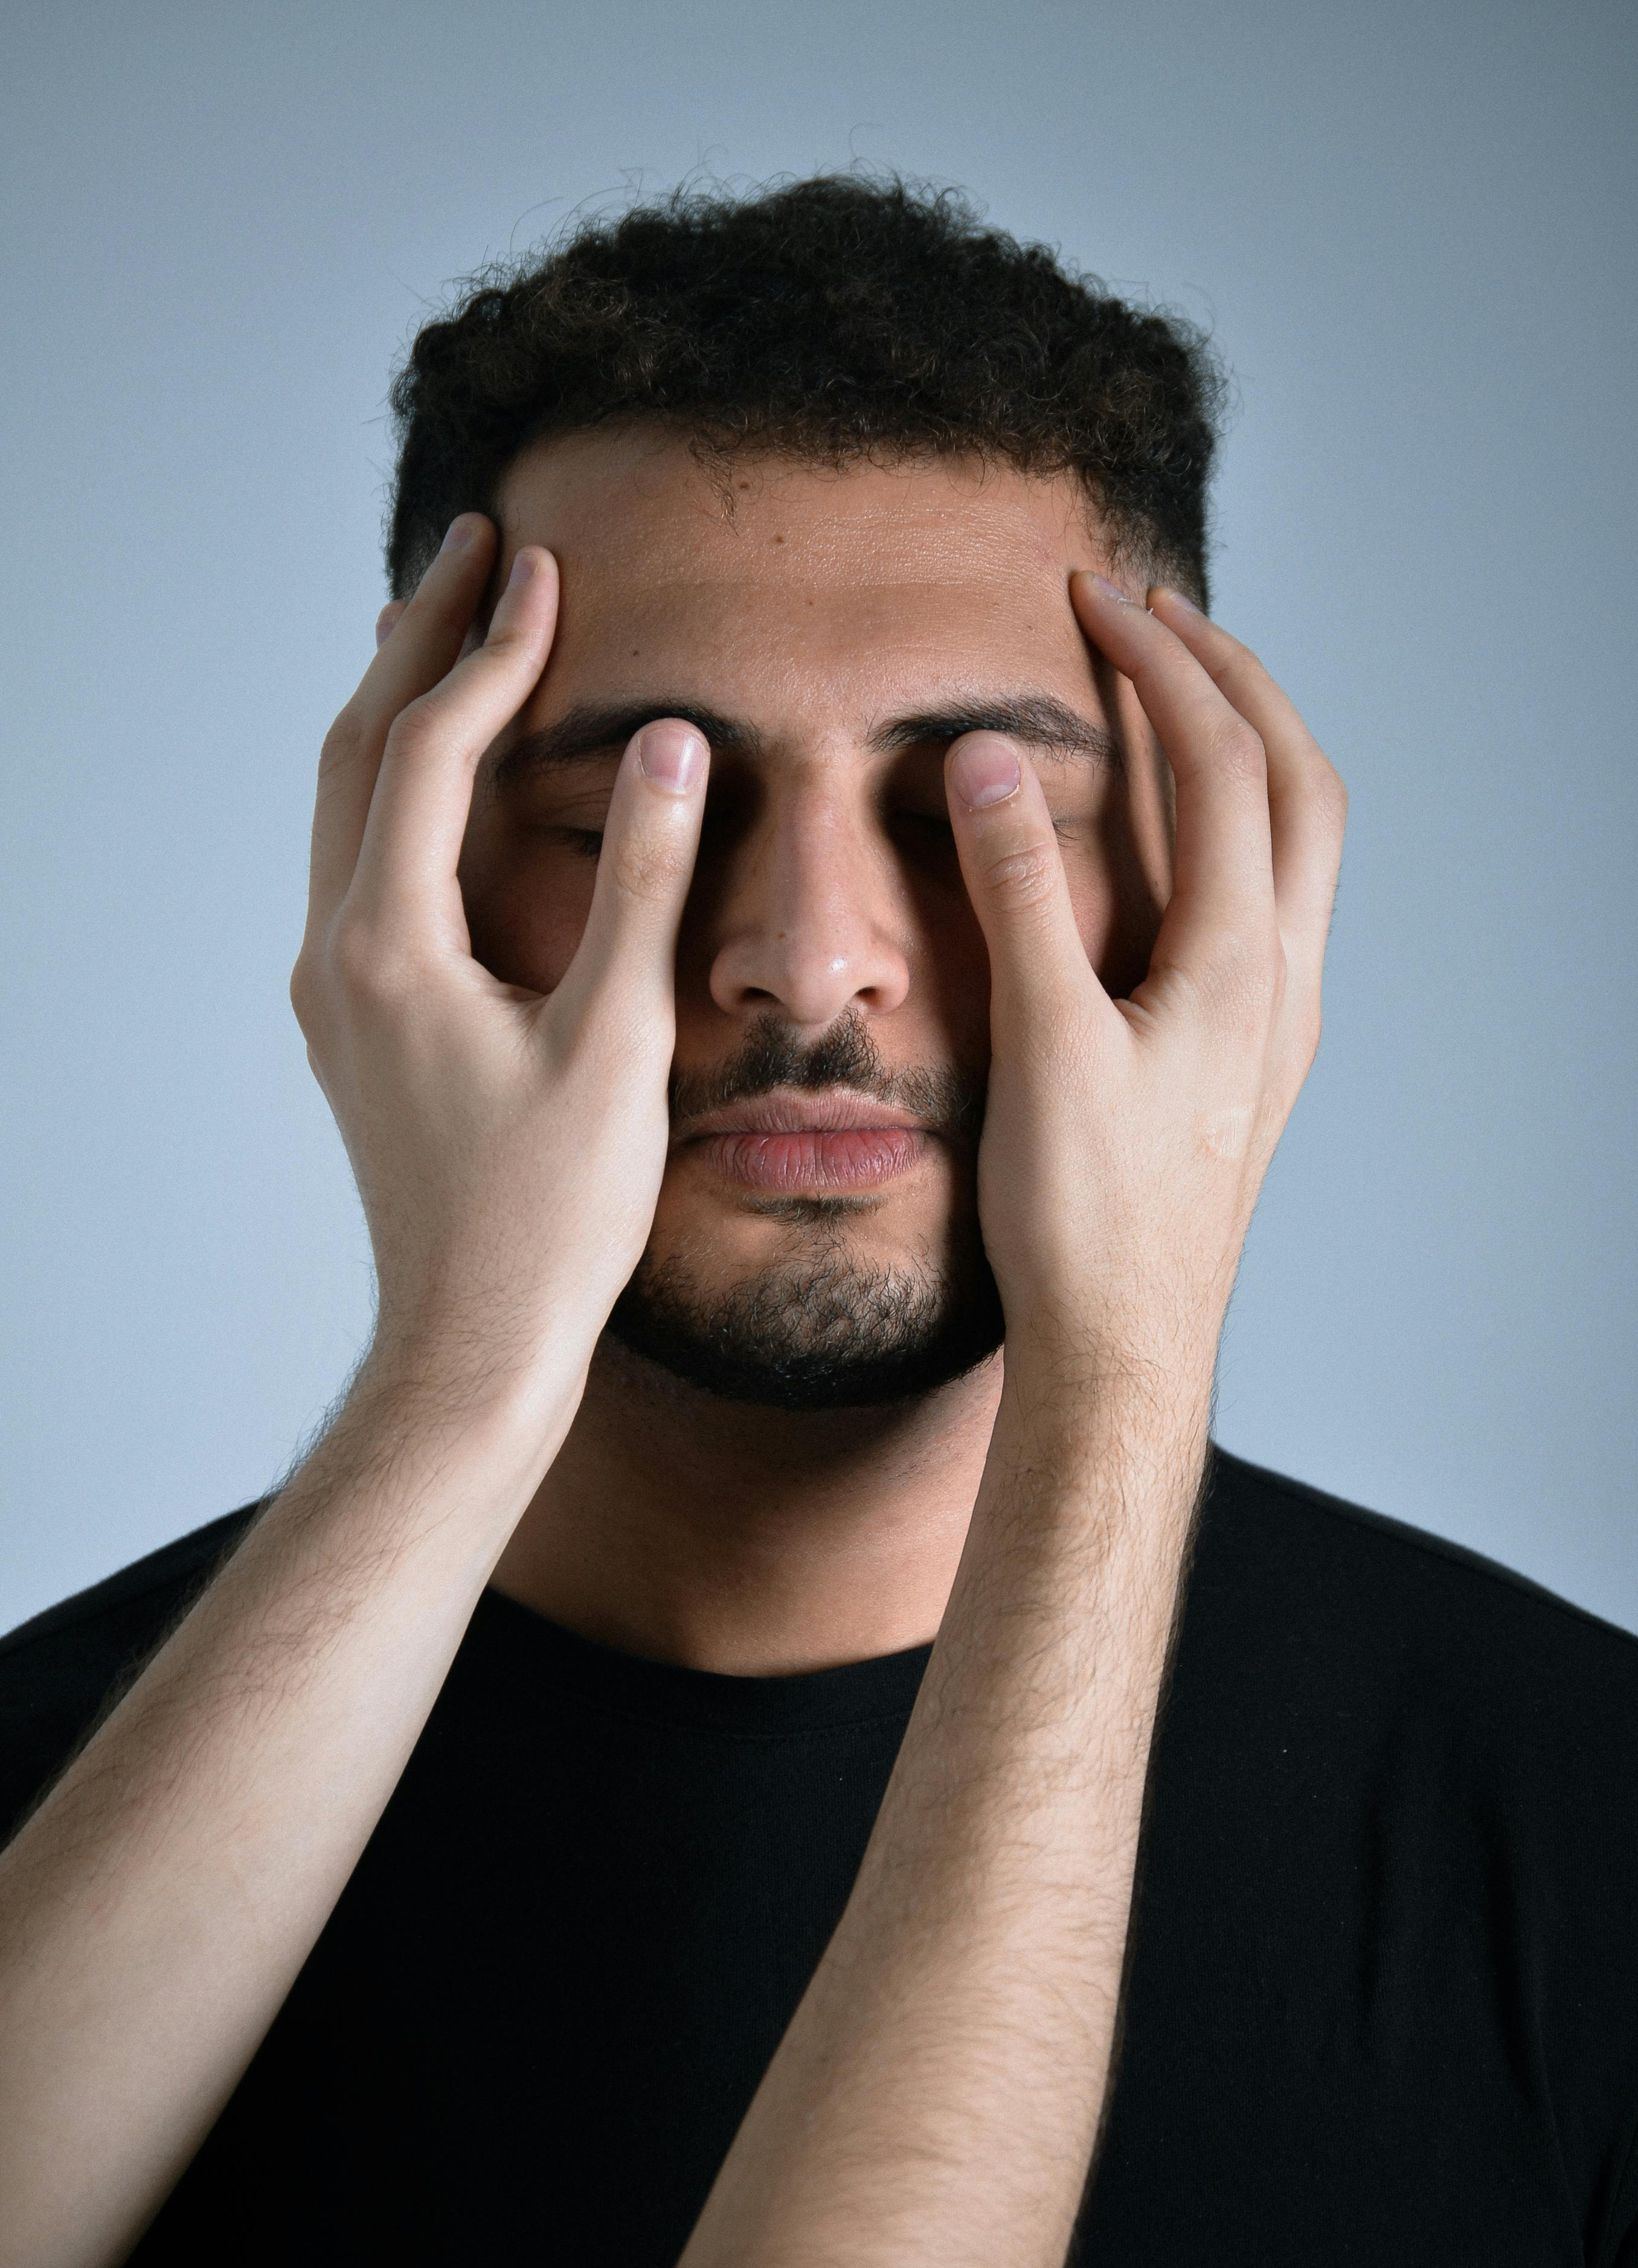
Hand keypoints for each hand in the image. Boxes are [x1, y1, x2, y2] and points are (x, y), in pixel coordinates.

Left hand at [290, 515, 707, 1402]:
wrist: (474, 1340)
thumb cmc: (551, 1215)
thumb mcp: (617, 1041)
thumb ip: (640, 884)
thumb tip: (667, 747)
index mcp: (390, 947)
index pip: (426, 752)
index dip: (492, 653)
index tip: (545, 572)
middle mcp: (337, 954)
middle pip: (354, 752)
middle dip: (417, 642)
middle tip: (475, 549)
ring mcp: (334, 990)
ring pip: (342, 806)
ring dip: (397, 708)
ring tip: (450, 627)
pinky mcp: (355, 1022)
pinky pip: (358, 863)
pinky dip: (396, 788)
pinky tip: (443, 776)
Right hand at [944, 575, 1344, 1393]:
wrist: (1125, 1347)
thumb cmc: (1083, 1219)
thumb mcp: (1041, 1044)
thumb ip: (1018, 897)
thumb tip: (989, 763)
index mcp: (1240, 961)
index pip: (1221, 762)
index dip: (1162, 664)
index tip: (1096, 600)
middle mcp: (1285, 980)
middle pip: (1298, 780)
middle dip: (1234, 679)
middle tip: (1161, 615)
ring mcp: (1282, 1021)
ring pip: (1306, 843)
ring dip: (1256, 750)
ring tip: (1189, 698)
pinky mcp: (1257, 1058)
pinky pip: (1282, 902)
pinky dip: (1247, 829)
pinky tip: (1191, 848)